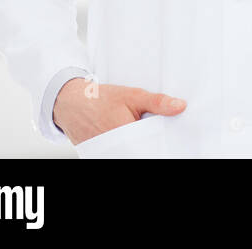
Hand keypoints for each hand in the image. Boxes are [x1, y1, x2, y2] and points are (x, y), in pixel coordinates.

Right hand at [52, 78, 185, 144]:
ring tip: (143, 138)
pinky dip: (127, 150)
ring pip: (129, 154)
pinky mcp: (99, 155)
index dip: (160, 146)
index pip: (149, 148)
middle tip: (158, 138)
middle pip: (140, 152)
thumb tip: (180, 106)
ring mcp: (104, 154)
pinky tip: (133, 143)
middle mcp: (113, 148)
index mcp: (124, 133)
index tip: (173, 145)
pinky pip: (117, 155)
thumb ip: (157, 102)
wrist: (70, 104)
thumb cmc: (100, 99)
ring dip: (138, 148)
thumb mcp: (132, 95)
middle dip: (150, 146)